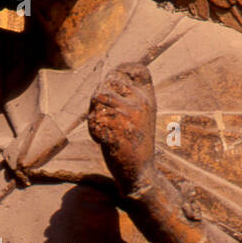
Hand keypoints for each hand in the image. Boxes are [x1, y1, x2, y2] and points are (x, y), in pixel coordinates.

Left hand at [88, 64, 156, 194]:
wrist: (141, 173)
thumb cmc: (136, 144)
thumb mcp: (142, 115)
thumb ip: (131, 97)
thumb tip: (108, 77)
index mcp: (148, 98)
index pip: (136, 69)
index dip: (120, 70)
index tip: (112, 82)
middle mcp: (140, 103)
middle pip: (107, 83)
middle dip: (99, 98)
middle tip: (103, 117)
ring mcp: (128, 116)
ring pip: (97, 99)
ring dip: (95, 114)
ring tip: (105, 129)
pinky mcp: (115, 130)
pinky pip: (94, 120)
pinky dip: (94, 131)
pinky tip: (105, 141)